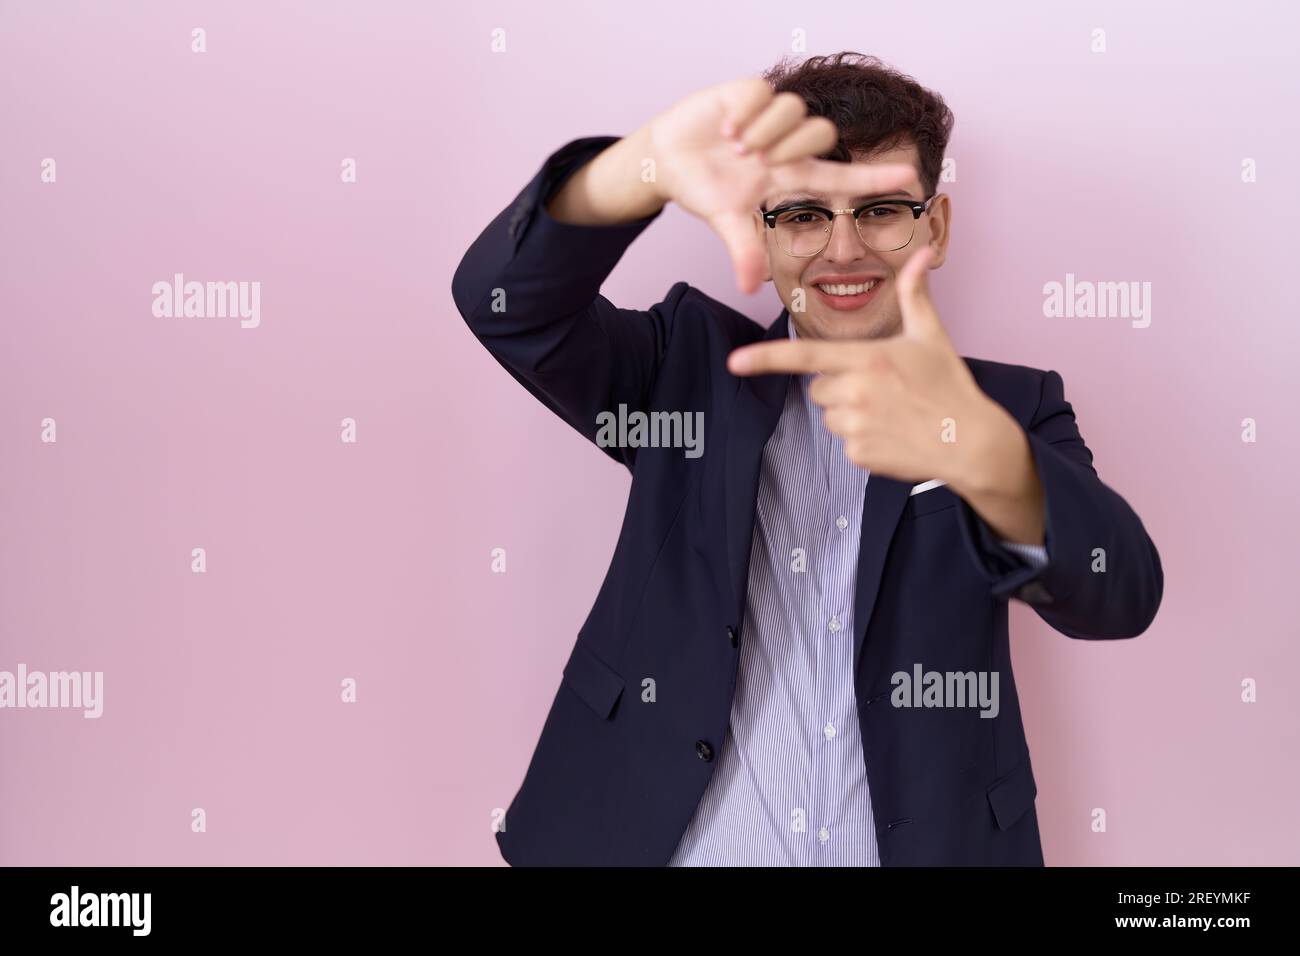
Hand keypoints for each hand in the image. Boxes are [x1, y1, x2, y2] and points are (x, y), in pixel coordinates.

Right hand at [646, 78, 914, 292]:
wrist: (667, 158)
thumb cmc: (704, 189)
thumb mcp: (725, 221)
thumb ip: (744, 250)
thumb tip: (749, 288)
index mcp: (790, 175)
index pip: (841, 176)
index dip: (874, 178)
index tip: (910, 177)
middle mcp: (787, 144)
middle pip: (822, 133)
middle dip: (791, 148)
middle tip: (756, 162)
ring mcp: (770, 117)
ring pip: (794, 110)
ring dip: (764, 131)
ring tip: (735, 147)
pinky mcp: (748, 92)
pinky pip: (763, 93)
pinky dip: (744, 112)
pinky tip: (726, 128)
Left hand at [726, 245, 1022, 494]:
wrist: (971, 442)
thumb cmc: (950, 386)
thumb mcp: (931, 336)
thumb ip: (915, 295)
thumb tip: (923, 254)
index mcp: (868, 358)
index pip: (805, 355)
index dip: (766, 358)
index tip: (734, 363)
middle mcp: (856, 391)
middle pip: (818, 387)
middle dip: (841, 386)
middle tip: (883, 390)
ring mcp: (856, 426)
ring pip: (829, 415)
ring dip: (851, 414)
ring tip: (891, 413)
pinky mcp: (859, 454)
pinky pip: (844, 443)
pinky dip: (863, 440)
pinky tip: (893, 435)